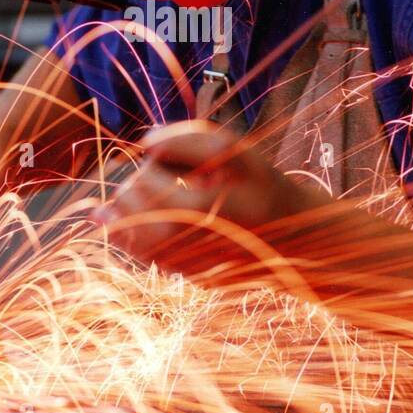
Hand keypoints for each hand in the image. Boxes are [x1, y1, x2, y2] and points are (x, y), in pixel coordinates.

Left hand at [93, 120, 319, 271]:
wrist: (290, 239)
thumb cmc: (262, 187)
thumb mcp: (236, 151)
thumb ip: (188, 138)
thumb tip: (144, 143)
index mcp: (197, 211)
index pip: (144, 177)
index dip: (156, 161)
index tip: (178, 162)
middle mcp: (182, 245)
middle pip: (126, 203)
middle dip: (139, 183)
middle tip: (168, 178)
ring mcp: (178, 264)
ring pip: (122, 232)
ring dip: (129, 208)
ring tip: (152, 196)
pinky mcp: (179, 274)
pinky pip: (136, 251)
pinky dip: (129, 232)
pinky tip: (133, 218)